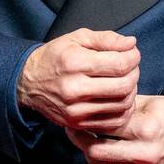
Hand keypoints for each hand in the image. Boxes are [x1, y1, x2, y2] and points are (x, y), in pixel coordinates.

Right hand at [17, 28, 139, 133]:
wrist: (28, 83)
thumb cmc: (54, 57)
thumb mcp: (77, 38)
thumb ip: (106, 38)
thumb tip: (131, 43)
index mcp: (75, 63)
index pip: (120, 64)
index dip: (133, 57)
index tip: (132, 53)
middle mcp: (75, 89)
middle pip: (124, 86)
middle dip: (134, 73)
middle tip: (130, 67)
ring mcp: (76, 110)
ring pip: (122, 105)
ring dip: (131, 91)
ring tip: (124, 81)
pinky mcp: (78, 124)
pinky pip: (114, 122)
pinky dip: (123, 110)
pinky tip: (119, 98)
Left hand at [66, 94, 163, 163]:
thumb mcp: (150, 102)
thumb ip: (121, 106)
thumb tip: (93, 106)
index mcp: (146, 128)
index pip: (104, 127)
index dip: (85, 122)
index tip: (76, 118)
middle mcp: (146, 153)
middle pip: (98, 152)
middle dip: (82, 141)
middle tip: (74, 131)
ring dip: (91, 157)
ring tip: (87, 144)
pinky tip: (103, 157)